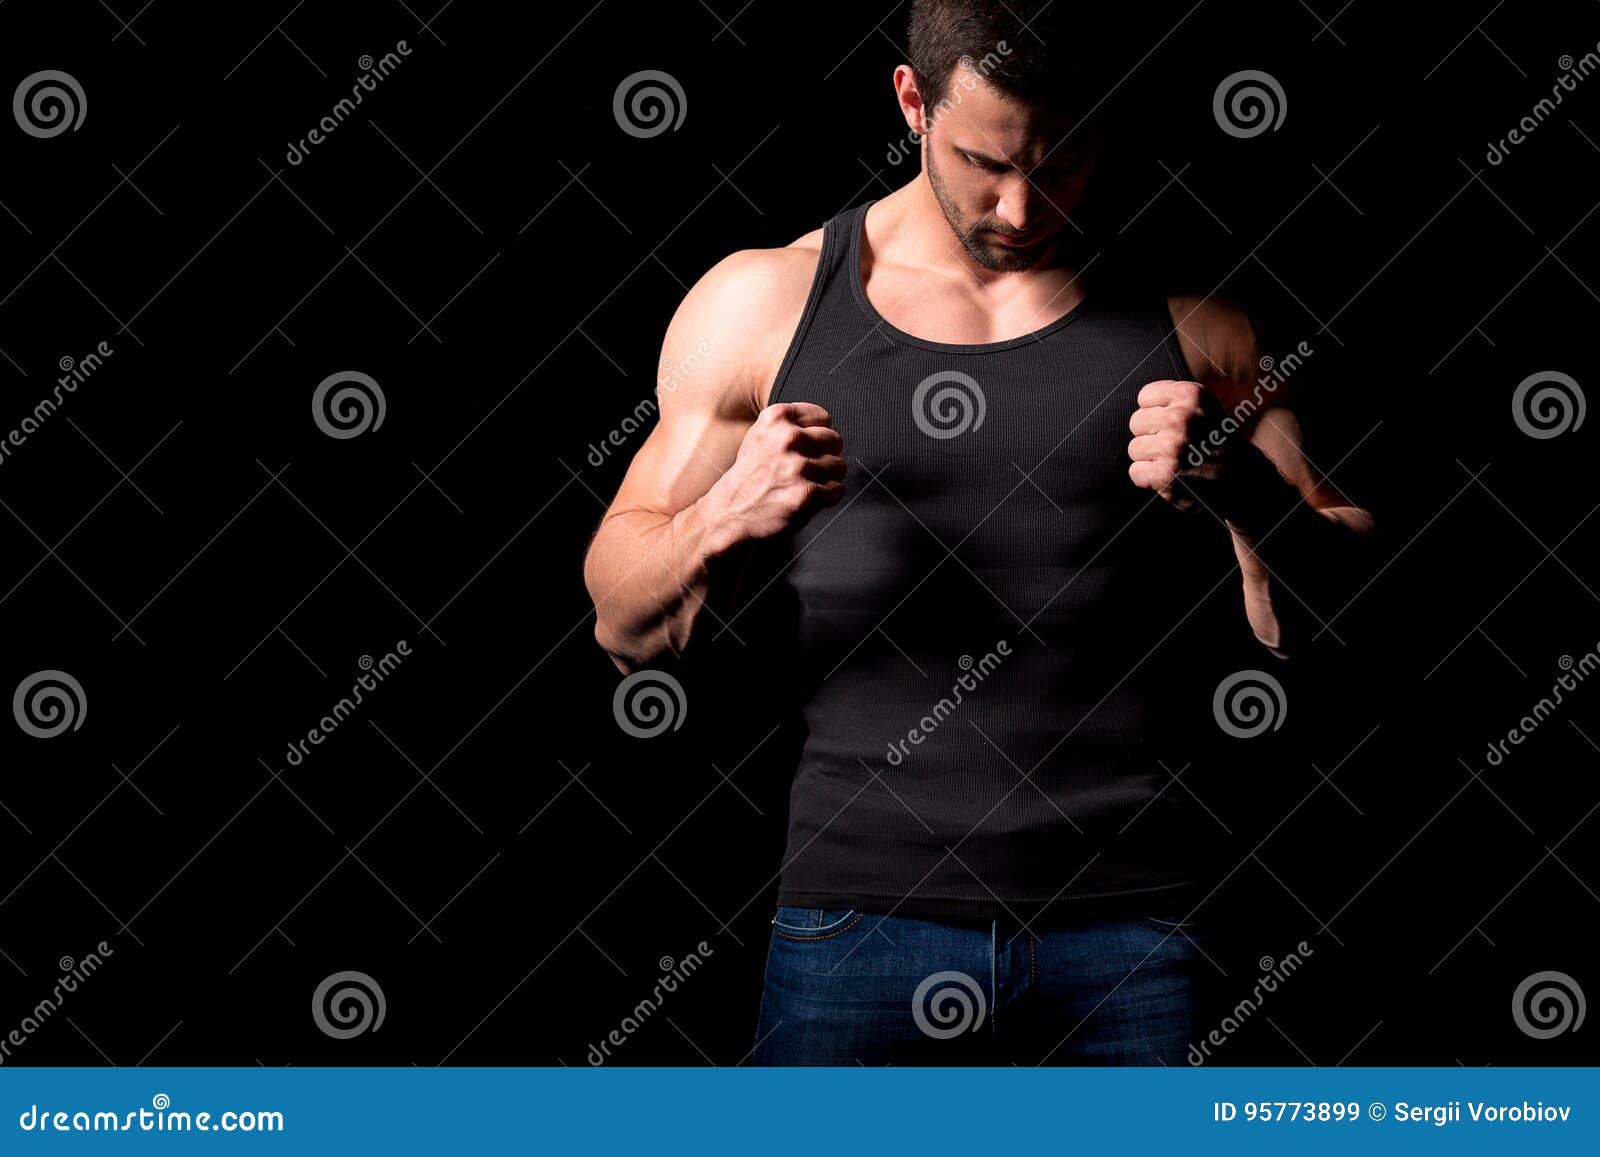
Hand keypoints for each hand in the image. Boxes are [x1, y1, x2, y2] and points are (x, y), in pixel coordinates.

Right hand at [699, 402, 845, 546]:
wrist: (727, 516)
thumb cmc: (748, 479)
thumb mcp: (759, 438)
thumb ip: (789, 426)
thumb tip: (826, 427)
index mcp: (776, 419)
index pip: (823, 417)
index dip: (817, 437)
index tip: (805, 450)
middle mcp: (788, 438)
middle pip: (835, 440)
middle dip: (826, 457)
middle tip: (805, 472)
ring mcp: (798, 466)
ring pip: (840, 466)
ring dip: (827, 479)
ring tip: (802, 487)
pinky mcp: (807, 493)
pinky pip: (838, 490)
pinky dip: (827, 498)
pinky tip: (805, 501)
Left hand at [1127, 379, 1226, 511]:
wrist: (1243, 478)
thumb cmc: (1217, 442)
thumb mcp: (1204, 407)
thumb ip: (1173, 400)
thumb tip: (1140, 401)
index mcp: (1190, 395)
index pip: (1145, 397)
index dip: (1155, 412)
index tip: (1171, 423)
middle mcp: (1180, 418)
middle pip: (1136, 422)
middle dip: (1151, 435)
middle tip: (1175, 445)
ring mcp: (1171, 447)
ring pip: (1134, 449)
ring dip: (1150, 458)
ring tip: (1175, 460)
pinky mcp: (1164, 474)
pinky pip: (1136, 472)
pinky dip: (1149, 478)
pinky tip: (1170, 476)